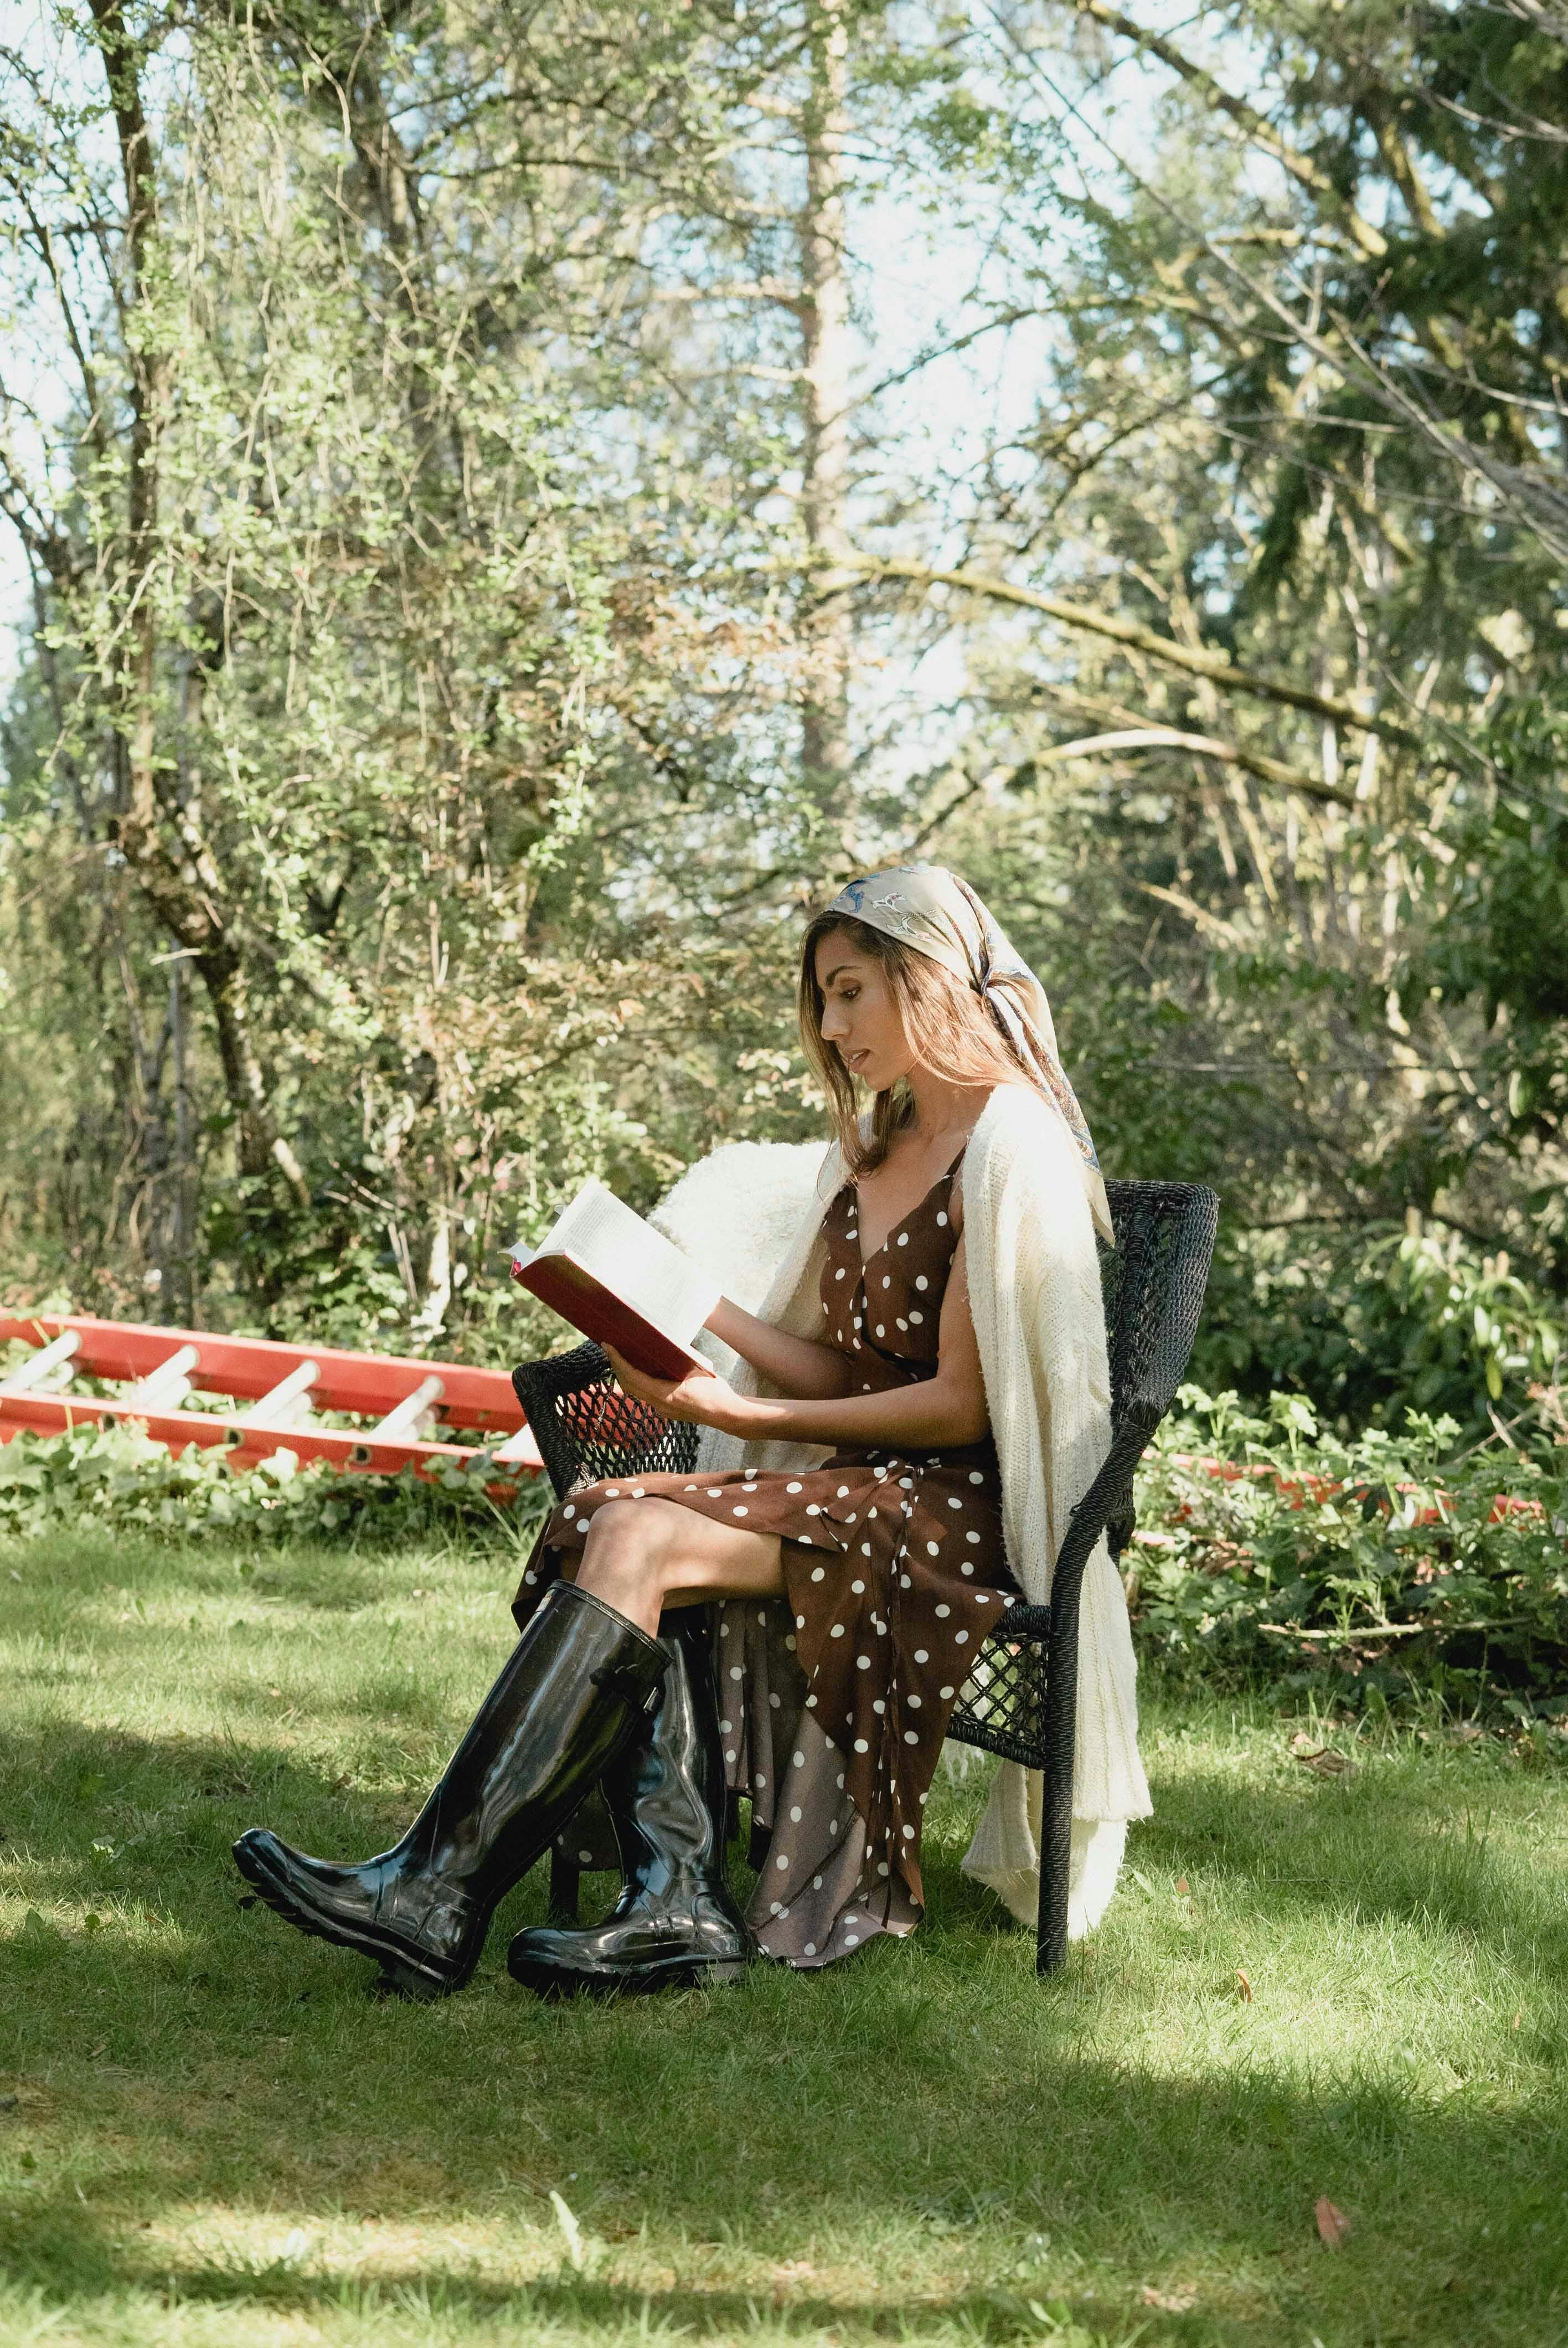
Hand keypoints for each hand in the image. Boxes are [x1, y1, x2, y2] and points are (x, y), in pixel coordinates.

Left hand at [602, 1344, 754, 1434]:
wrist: (726, 1414)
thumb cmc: (715, 1392)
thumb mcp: (697, 1370)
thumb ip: (680, 1359)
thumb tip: (668, 1343)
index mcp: (664, 1394)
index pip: (632, 1376)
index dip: (617, 1361)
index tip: (607, 1347)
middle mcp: (659, 1404)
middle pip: (628, 1385)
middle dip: (617, 1367)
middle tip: (610, 1349)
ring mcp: (662, 1409)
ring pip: (635, 1391)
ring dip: (625, 1375)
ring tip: (621, 1358)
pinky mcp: (666, 1409)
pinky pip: (645, 1395)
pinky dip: (637, 1382)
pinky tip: (639, 1371)